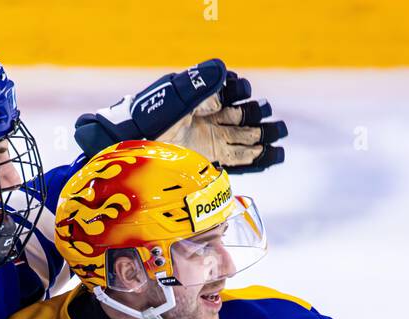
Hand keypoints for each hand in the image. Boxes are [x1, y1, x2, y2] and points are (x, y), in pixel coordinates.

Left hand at [74, 59, 285, 173]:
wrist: (129, 153)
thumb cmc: (146, 123)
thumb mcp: (171, 100)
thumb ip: (196, 86)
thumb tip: (222, 68)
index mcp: (199, 99)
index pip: (227, 92)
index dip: (238, 92)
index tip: (241, 92)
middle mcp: (207, 119)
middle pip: (240, 115)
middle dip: (256, 115)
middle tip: (268, 115)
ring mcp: (210, 140)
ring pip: (244, 137)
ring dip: (263, 136)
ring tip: (280, 134)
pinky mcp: (211, 161)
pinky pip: (240, 159)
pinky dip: (256, 158)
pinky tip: (272, 154)